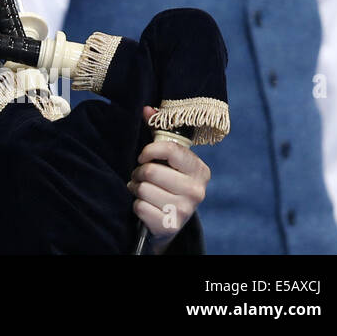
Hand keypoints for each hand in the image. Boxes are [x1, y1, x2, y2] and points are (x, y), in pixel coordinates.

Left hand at [128, 106, 210, 250]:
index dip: (150, 150)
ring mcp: (185, 210)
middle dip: (139, 172)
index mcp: (200, 170)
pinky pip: (140, 207)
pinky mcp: (170, 226)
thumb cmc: (167, 180)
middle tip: (142, 176)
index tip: (143, 156)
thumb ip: (157, 131)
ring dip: (136, 188)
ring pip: (143, 189)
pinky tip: (146, 205)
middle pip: (151, 171)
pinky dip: (137, 205)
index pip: (171, 150)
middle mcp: (197, 191)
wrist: (169, 219)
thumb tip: (147, 109)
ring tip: (143, 190)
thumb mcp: (167, 158)